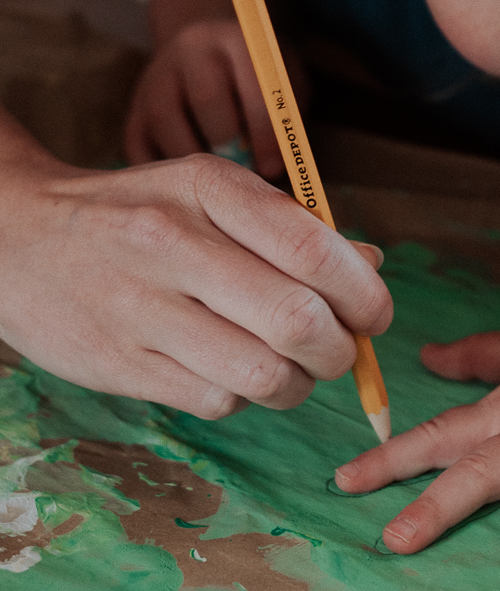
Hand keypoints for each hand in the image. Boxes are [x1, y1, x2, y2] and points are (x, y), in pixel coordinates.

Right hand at [0, 133, 390, 416]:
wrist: (17, 239)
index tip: (373, 314)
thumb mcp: (208, 193)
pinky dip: (242, 398)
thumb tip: (370, 267)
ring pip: (264, 376)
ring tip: (289, 367)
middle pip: (297, 321)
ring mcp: (142, 309)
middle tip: (337, 350)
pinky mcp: (120, 365)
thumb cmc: (137, 216)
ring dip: (297, 384)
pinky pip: (218, 402)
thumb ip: (290, 226)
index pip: (313, 248)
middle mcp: (173, 244)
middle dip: (339, 350)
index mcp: (206, 188)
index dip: (363, 293)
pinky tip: (229, 372)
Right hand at [125, 19, 297, 177]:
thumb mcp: (285, 86)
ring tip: (215, 181)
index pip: (252, 84)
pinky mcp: (133, 110)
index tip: (273, 167)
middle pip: (206, 98)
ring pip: (164, 122)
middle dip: (229, 144)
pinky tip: (186, 184)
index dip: (265, 132)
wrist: (206, 53)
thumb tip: (273, 169)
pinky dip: (162, 172)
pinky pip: (137, 147)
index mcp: (237, 39)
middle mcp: (191, 50)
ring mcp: (155, 77)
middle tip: (244, 174)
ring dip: (192, 159)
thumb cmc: (258, 82)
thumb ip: (285, 120)